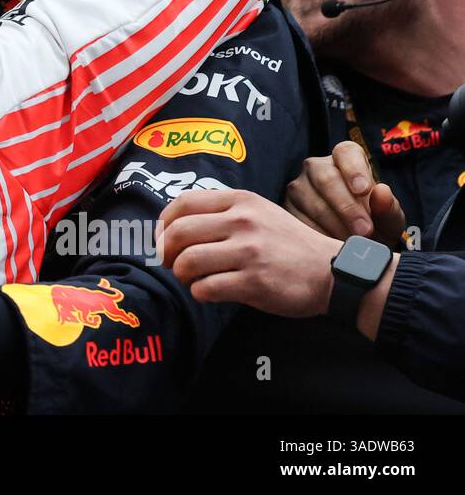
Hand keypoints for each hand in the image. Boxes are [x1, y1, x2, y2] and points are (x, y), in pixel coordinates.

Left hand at [158, 190, 341, 318]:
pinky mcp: (255, 282)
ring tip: (192, 278)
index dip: (163, 222)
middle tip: (169, 263)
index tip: (161, 238)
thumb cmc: (287, 244)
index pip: (183, 203)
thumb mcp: (259, 213)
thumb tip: (174, 226)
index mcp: (241, 201)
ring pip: (187, 261)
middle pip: (179, 232)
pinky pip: (206, 288)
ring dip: (181, 274)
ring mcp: (249, 252)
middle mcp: (243, 222)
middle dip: (165, 252)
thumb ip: (222, 213)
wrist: (333, 272)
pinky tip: (208, 291)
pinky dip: (199, 292)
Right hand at [285, 141, 405, 246]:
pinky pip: (299, 219)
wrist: (356, 243)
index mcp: (346, 158)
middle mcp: (317, 167)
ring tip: (353, 243)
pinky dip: (318, 234)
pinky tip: (333, 245)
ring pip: (311, 201)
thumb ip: (388, 206)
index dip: (354, 170)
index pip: (346, 154)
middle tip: (364, 231)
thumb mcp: (388, 217)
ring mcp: (298, 187)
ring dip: (334, 224)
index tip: (364, 191)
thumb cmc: (375, 222)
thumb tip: (381, 192)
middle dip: (347, 207)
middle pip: (326, 179)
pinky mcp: (287, 208)